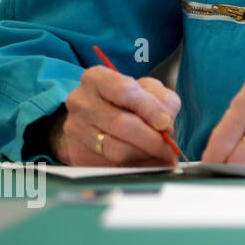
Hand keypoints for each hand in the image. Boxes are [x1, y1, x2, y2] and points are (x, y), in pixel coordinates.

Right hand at [51, 67, 181, 165]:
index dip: (149, 108)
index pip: (124, 91)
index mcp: (96, 78)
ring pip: (115, 149)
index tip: (165, 123)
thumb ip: (162, 102)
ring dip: (145, 155)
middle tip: (169, 149)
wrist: (96, 120)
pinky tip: (148, 163)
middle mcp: (80, 102)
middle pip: (120, 124)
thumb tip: (166, 127)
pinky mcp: (77, 153)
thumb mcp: (149, 91)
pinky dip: (135, 166)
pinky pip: (110, 166)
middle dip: (151, 139)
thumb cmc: (128, 101)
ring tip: (162, 156)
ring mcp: (75, 129)